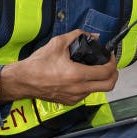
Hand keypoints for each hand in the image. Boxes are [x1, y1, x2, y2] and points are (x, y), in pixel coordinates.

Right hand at [0, 29, 117, 103]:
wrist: (23, 81)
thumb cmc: (38, 64)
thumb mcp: (58, 43)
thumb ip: (78, 36)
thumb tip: (93, 36)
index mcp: (77, 75)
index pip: (106, 72)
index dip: (113, 62)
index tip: (110, 56)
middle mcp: (78, 89)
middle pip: (109, 86)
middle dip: (114, 74)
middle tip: (109, 65)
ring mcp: (75, 97)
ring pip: (97, 90)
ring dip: (100, 80)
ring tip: (94, 68)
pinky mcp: (70, 102)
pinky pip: (86, 94)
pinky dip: (89, 85)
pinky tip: (82, 76)